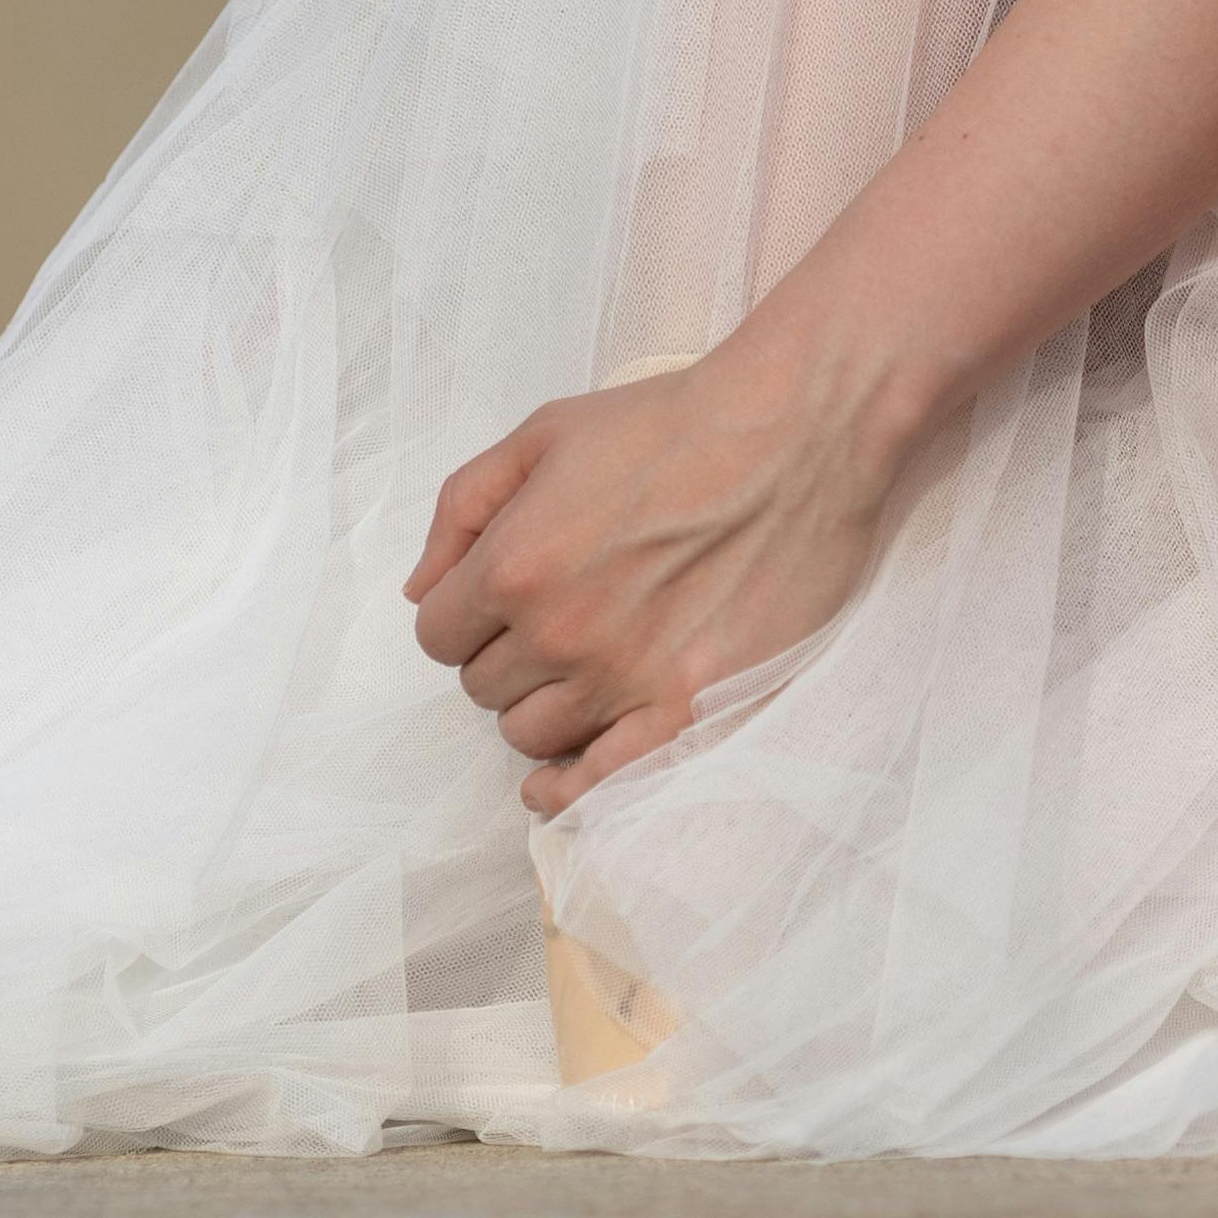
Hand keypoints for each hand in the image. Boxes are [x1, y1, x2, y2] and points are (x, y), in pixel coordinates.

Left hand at [407, 329, 926, 813]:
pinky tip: (556, 782)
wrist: (796, 435)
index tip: (497, 604)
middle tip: (554, 622)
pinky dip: (566, 791)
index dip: (463, 617)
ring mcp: (625, 679)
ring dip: (541, 708)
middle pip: (484, 687)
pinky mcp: (689, 710)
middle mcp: (560, 632)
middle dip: (504, 657)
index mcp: (515, 563)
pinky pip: (599, 784)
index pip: (438, 634)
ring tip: (579, 671)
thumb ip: (463, 508)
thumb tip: (422, 589)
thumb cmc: (672, 425)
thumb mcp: (544, 433)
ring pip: (532, 736)